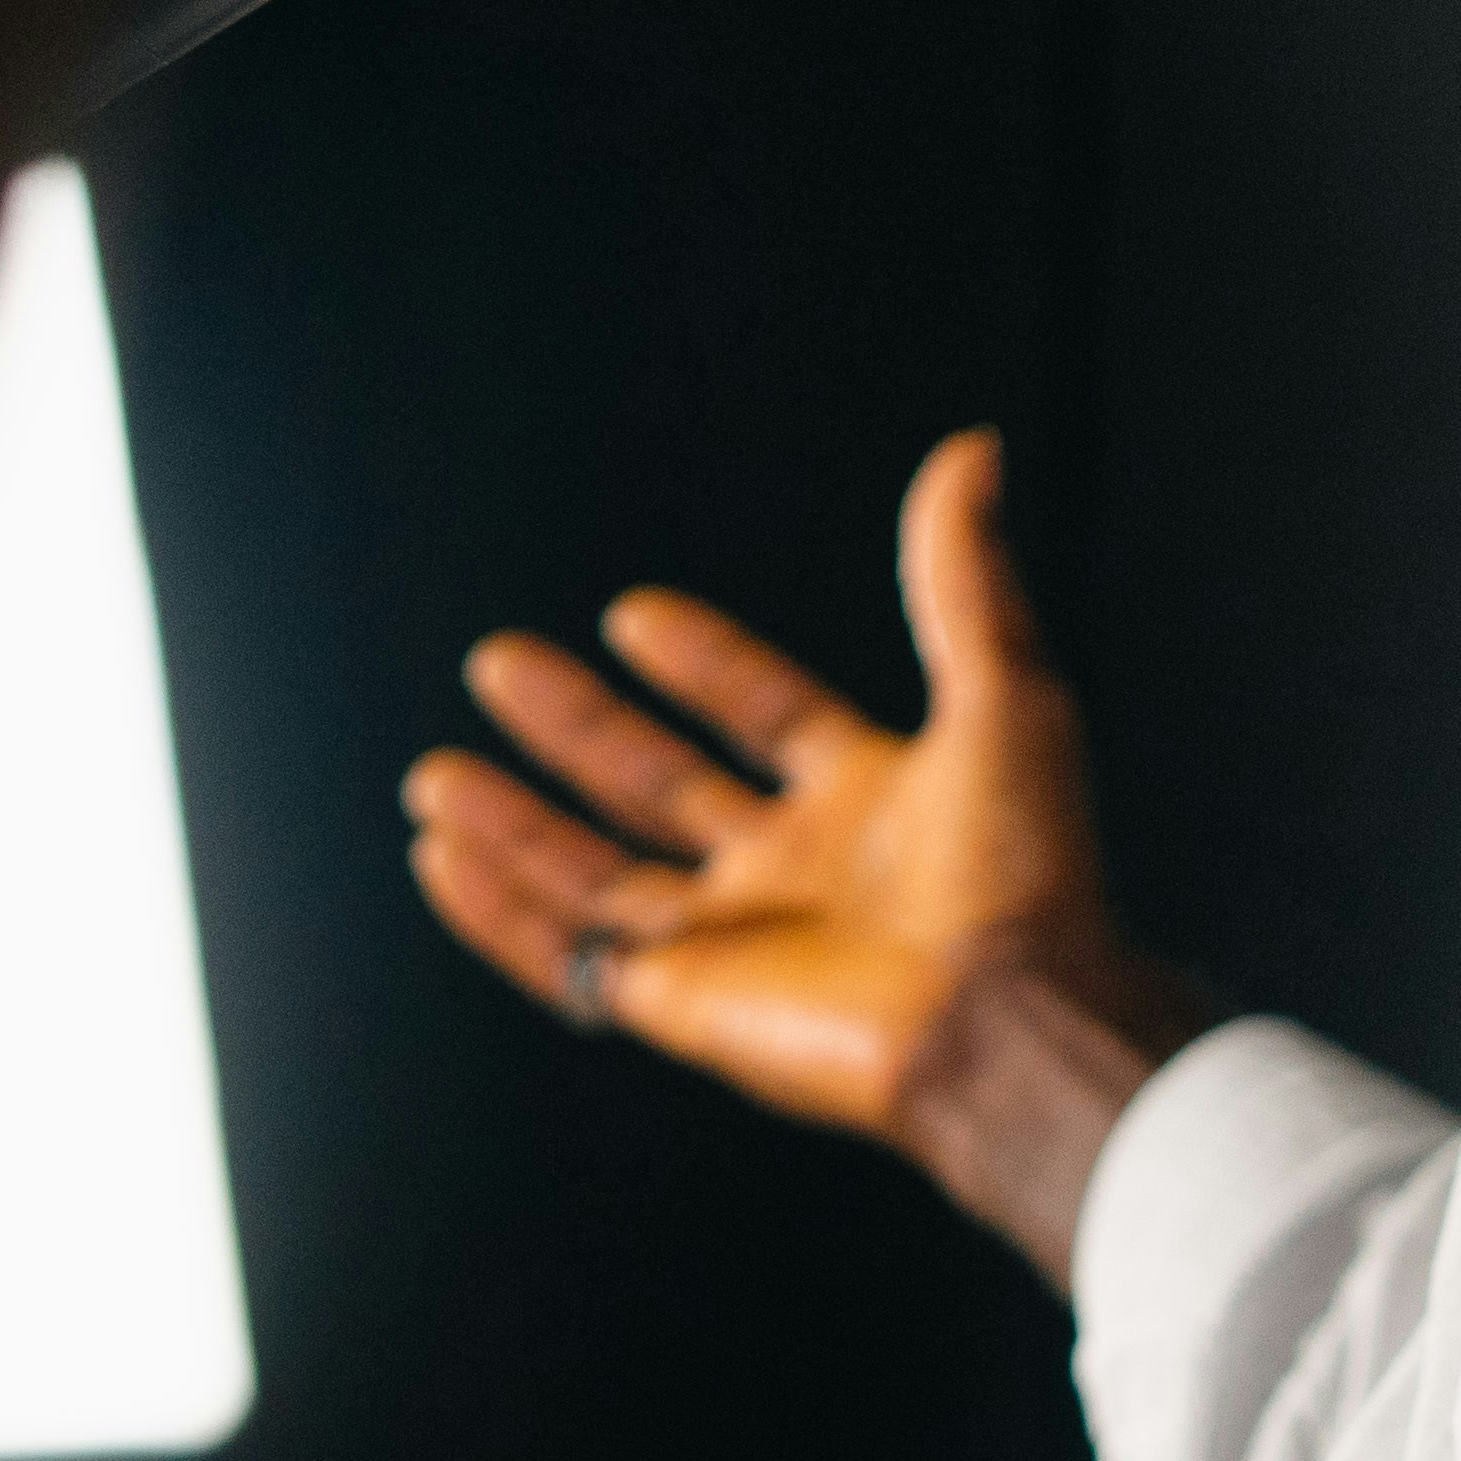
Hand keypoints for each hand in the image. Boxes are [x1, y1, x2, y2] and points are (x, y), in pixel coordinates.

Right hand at [403, 426, 1207, 1285]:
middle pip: (659, 787)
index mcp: (870, 800)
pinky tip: (443, 856)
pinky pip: (570, 961)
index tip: (632, 615)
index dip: (704, 665)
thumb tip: (971, 449)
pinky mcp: (687, 1007)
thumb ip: (963, 581)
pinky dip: (500, 915)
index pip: (765, 717)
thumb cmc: (1026, 865)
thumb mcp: (1003, 693)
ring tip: (434, 774)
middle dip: (578, 729)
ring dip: (516, 824)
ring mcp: (737, 942)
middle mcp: (796, 872)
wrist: (1008, 1011)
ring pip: (597, 876)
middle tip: (498, 663)